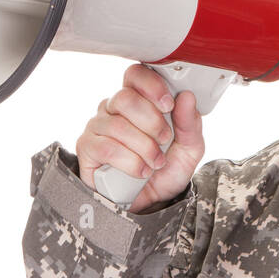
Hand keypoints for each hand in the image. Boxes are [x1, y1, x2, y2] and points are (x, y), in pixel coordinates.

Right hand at [76, 65, 204, 212]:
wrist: (152, 203)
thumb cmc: (167, 169)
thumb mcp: (189, 148)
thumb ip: (190, 123)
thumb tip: (187, 97)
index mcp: (139, 99)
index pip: (135, 74)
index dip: (151, 86)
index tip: (168, 105)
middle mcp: (114, 109)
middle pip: (124, 98)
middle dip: (151, 122)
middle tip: (164, 139)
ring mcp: (98, 127)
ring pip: (117, 126)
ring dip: (143, 147)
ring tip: (156, 162)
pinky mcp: (87, 149)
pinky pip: (106, 148)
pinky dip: (130, 162)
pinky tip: (141, 171)